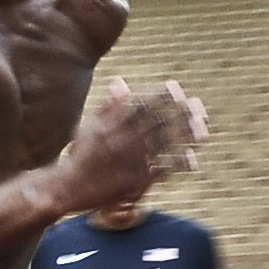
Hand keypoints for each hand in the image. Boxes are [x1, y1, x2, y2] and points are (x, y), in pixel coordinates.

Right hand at [62, 78, 207, 209]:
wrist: (64, 188)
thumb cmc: (78, 156)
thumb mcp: (89, 126)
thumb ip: (108, 106)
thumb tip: (122, 81)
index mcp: (111, 124)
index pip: (140, 105)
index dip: (159, 96)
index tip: (176, 87)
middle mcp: (121, 140)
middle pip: (156, 123)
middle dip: (179, 114)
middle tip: (199, 106)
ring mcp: (127, 161)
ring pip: (161, 145)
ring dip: (184, 136)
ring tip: (203, 128)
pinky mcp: (132, 181)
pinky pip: (159, 171)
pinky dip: (176, 164)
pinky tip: (193, 159)